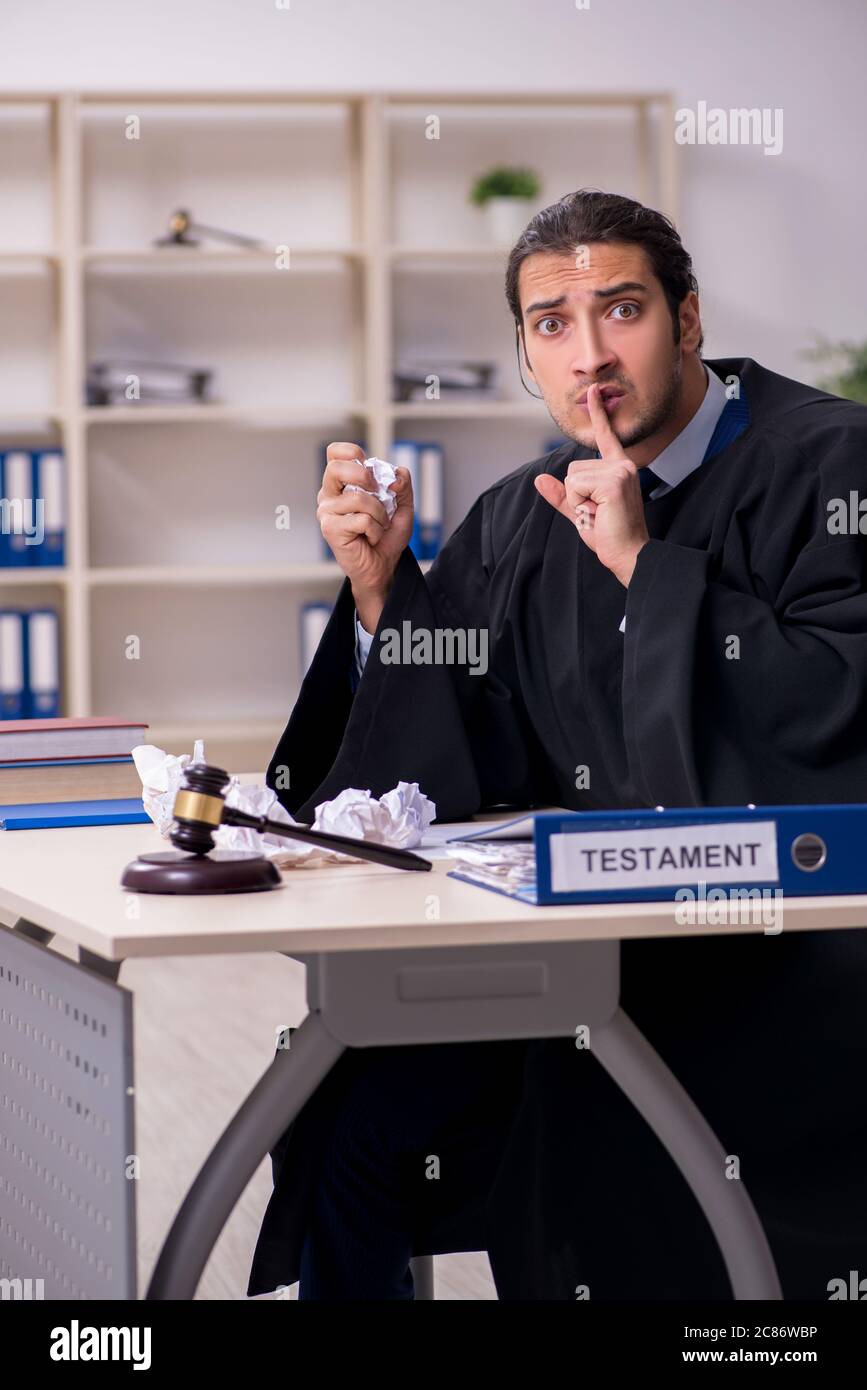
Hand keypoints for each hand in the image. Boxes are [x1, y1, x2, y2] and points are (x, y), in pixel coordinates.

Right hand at [317, 443, 414, 627]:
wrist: (383, 566)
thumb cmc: (387, 535)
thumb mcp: (403, 505)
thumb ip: (402, 484)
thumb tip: (395, 476)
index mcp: (342, 483)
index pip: (335, 452)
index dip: (352, 452)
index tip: (369, 468)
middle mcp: (329, 494)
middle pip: (336, 467)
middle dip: (364, 475)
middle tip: (378, 491)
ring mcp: (327, 512)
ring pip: (358, 498)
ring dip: (380, 514)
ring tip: (380, 526)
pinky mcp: (330, 529)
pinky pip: (361, 519)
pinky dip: (375, 530)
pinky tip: (371, 538)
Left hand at [534, 382, 649, 586]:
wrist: (628, 554)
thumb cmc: (609, 535)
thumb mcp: (580, 512)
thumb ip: (561, 495)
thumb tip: (539, 480)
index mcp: (618, 468)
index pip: (605, 437)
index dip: (598, 414)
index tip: (593, 391)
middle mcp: (622, 465)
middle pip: (573, 468)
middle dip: (576, 494)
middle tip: (598, 512)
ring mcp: (619, 472)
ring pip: (572, 477)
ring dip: (578, 500)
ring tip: (600, 513)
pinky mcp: (613, 482)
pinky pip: (575, 486)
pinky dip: (580, 504)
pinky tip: (599, 513)